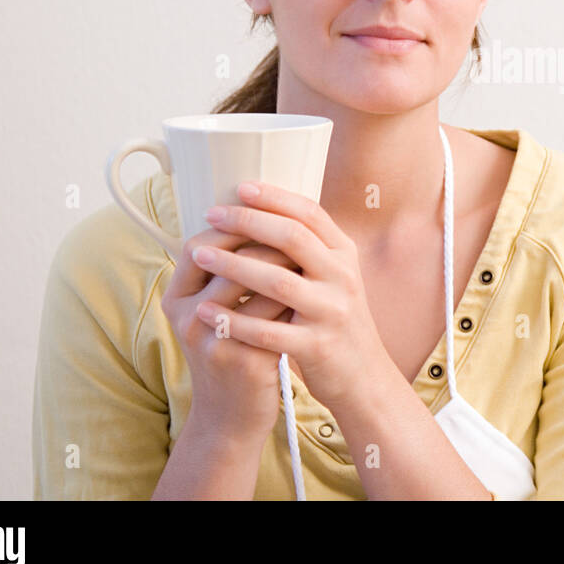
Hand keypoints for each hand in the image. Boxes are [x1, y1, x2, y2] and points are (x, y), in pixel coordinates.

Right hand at [160, 224, 301, 442]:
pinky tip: (311, 284)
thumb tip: (261, 216)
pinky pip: (276, 315)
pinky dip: (296, 295)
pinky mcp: (244, 361)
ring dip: (286, 261)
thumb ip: (225, 272)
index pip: (197, 245)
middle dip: (265, 238)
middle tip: (295, 226)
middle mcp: (186, 318)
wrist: (230, 415)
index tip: (262, 212)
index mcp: (175, 300)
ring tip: (308, 250)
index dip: (231, 225)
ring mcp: (214, 341)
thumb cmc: (229, 350)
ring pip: (256, 282)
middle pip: (227, 258)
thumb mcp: (212, 312)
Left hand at [191, 181, 390, 414]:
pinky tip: (205, 311)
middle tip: (212, 214)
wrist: (364, 376)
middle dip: (247, 222)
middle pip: (293, 239)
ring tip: (199, 255)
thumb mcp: (333, 276)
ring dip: (234, 266)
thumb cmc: (335, 319)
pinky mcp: (317, 347)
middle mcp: (342, 278)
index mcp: (345, 254)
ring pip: (278, 282)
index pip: (310, 214)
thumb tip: (261, 212)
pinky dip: (234, 320)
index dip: (275, 197)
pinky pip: (269, 332)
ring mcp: (331, 312)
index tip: (240, 187)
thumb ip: (308, 248)